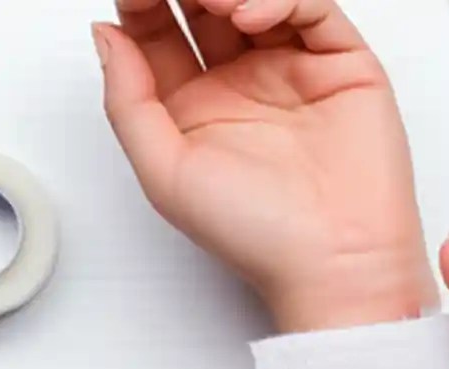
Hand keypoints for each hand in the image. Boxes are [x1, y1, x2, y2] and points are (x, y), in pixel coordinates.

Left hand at [93, 0, 433, 331]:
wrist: (335, 262)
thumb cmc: (258, 235)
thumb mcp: (163, 173)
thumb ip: (126, 101)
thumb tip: (105, 35)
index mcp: (194, 108)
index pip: (158, 31)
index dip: (140, 2)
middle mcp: (243, 84)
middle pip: (204, 4)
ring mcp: (294, 70)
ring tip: (213, 0)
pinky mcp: (343, 64)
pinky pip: (313, 8)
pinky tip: (250, 15)